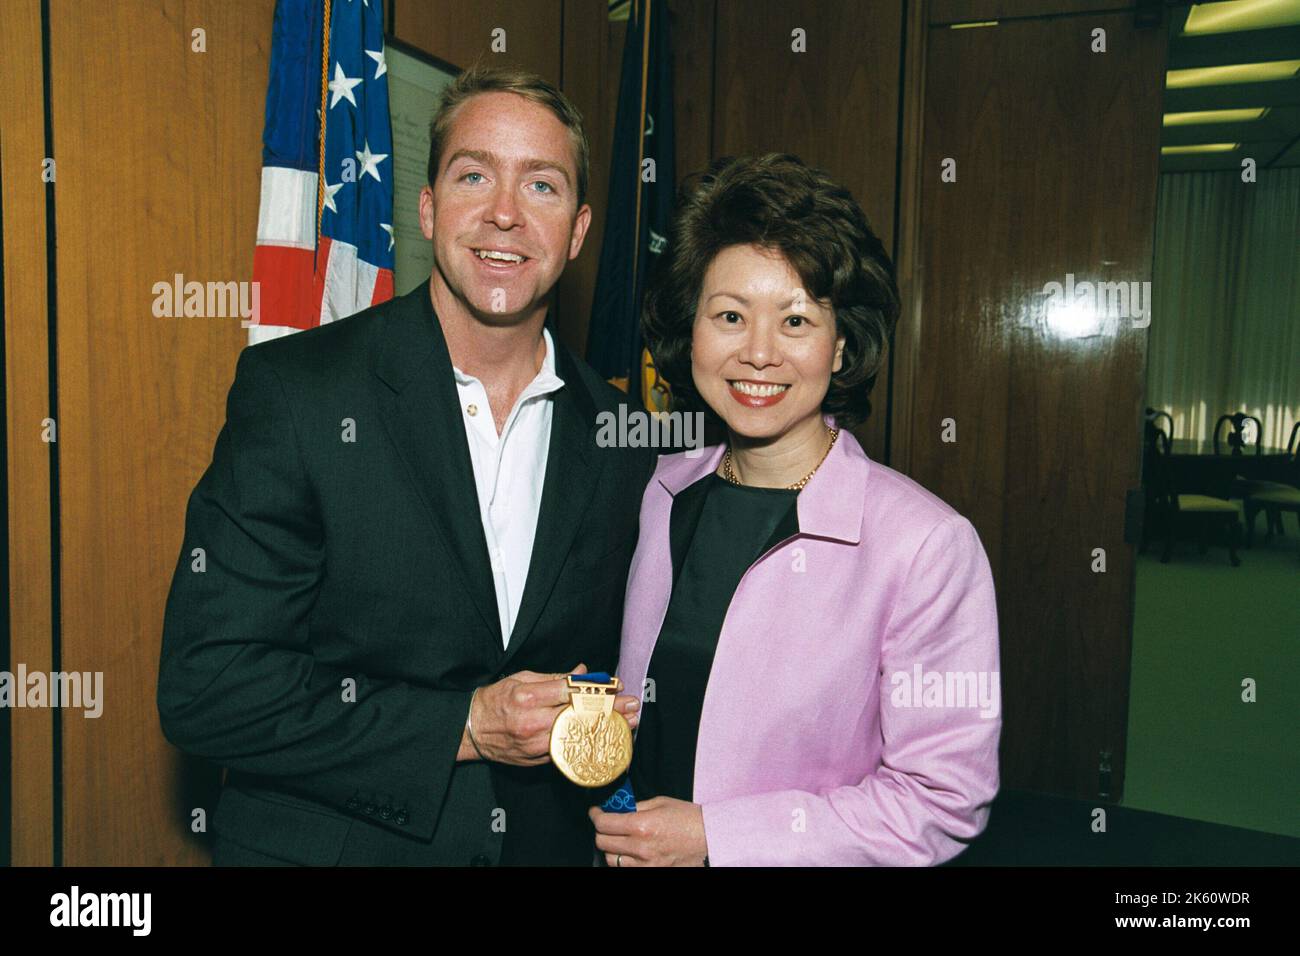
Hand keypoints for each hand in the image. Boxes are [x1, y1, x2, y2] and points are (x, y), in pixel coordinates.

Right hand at [461, 663, 639, 765]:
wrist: (473, 730)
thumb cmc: (496, 701)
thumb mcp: (521, 678)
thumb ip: (554, 677)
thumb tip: (582, 672)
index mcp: (529, 696)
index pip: (571, 691)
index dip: (596, 689)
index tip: (616, 686)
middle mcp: (534, 722)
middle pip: (580, 715)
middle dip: (610, 711)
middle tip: (633, 706)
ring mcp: (537, 744)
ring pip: (578, 736)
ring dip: (605, 729)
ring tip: (628, 724)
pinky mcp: (538, 760)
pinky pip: (568, 751)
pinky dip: (588, 745)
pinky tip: (606, 741)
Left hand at [589, 797, 706, 866]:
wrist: (709, 836)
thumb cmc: (687, 817)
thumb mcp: (660, 802)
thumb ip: (635, 806)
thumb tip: (616, 807)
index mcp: (642, 825)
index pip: (604, 824)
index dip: (595, 816)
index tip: (596, 812)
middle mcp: (641, 847)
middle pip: (602, 842)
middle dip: (600, 831)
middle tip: (606, 824)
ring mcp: (646, 864)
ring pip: (611, 859)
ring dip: (610, 848)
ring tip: (618, 839)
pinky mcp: (652, 872)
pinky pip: (626, 869)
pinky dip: (623, 860)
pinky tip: (629, 851)